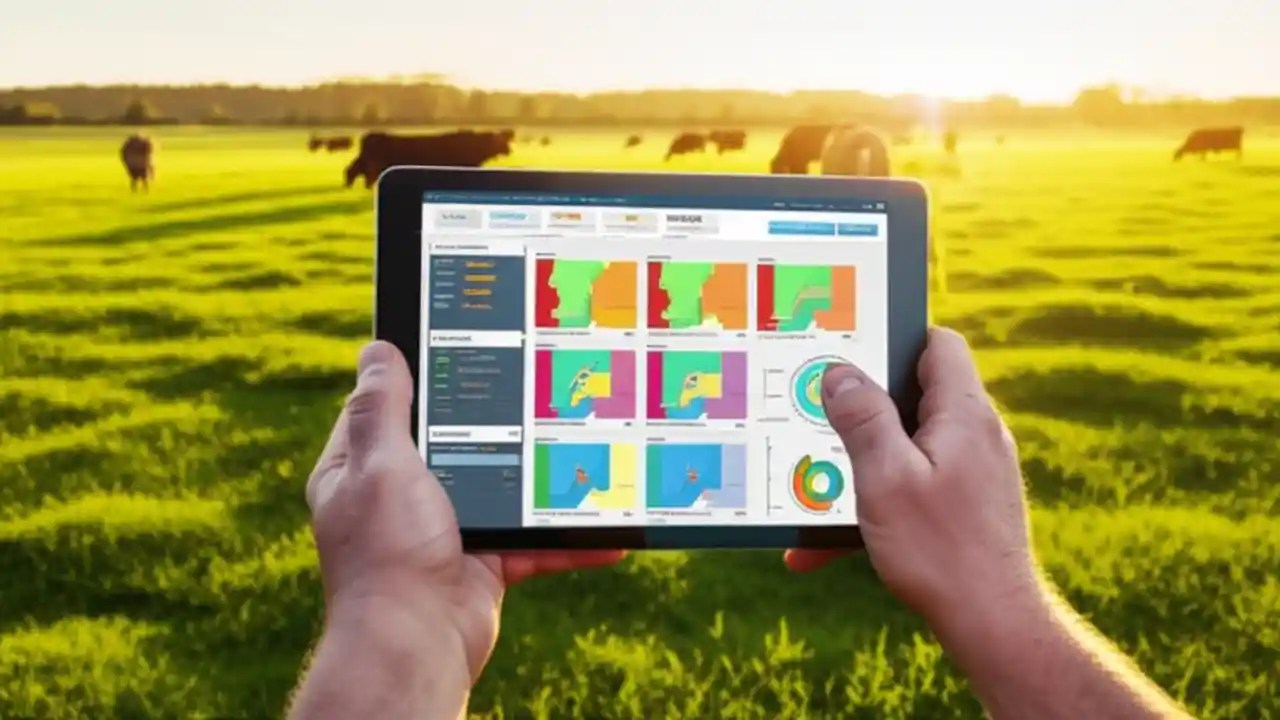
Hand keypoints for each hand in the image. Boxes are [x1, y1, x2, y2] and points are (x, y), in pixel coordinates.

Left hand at [306, 341, 624, 683]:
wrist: (415, 645)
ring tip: (586, 448)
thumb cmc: (389, 553)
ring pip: (502, 489)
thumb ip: (382, 409)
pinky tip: (607, 531)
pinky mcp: (484, 563)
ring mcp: (445, 530)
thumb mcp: (380, 465)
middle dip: (500, 421)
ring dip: (542, 478)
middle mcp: (400, 497)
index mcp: (362, 468)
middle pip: (458, 442)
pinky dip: (569, 537)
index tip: (470, 344)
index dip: (424, 375)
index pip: (392, 407)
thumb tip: (379, 349)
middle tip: (545, 385)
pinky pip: (533, 541)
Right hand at [785, 328, 1041, 627]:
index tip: (851, 350)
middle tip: (816, 417)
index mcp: (963, 414)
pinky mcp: (967, 506)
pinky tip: (826, 546)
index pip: (938, 344)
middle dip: (861, 410)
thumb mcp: (885, 476)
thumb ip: (862, 418)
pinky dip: (874, 506)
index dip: (894, 338)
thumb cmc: (940, 550)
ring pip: (906, 449)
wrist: (994, 623)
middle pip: (915, 395)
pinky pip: (912, 488)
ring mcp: (975, 472)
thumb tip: (839, 372)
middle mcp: (976, 436)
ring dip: (859, 468)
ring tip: (815, 489)